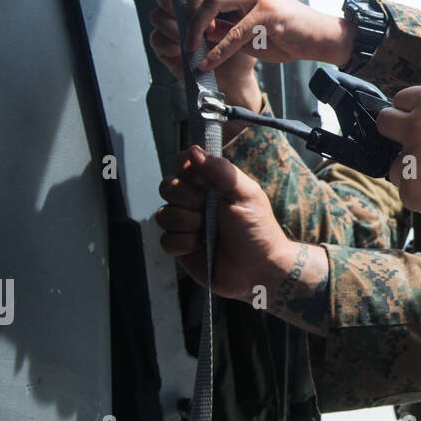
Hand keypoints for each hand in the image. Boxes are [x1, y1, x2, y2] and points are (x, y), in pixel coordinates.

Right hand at [156, 146, 294, 302]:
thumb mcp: (245, 193)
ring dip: (187, 223)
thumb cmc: (257, 229)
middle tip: (207, 209)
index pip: (183, 164)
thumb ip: (221, 170)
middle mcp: (196, 202)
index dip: (186, 169)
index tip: (202, 180)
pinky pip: (164, 240)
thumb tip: (194, 151)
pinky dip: (183, 243)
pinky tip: (200, 246)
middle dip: (187, 198)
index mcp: (212, 185)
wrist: (258, 268)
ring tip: (207, 231)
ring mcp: (186, 224)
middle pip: (167, 186)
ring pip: (163, 214)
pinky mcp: (180, 247)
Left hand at [171, 0, 351, 71]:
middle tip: (184, 36)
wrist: (321, 38)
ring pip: (214, 1)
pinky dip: (218, 51)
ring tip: (191, 49)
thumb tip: (200, 30)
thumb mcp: (248, 30)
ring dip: (196, 27)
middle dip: (187, 10)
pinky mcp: (268, 15)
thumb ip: (225, 26)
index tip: (181, 22)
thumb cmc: (287, 35)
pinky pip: (235, 33)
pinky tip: (208, 63)